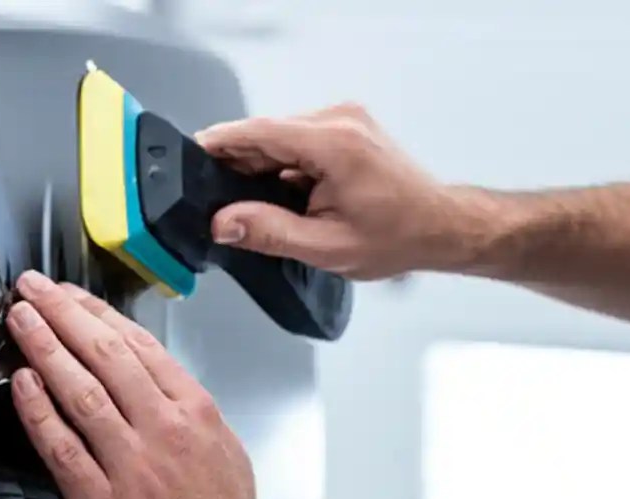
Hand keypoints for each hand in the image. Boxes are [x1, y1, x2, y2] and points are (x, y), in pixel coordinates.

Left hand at [5, 270, 285, 498]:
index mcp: (193, 412)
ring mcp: (131, 465)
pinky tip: (22, 385)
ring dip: (45, 349)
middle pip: (104, 354)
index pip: (136, 344)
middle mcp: (163, 430)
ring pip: (80, 390)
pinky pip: (62, 447)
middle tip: (33, 288)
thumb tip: (148, 379)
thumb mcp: (223, 449)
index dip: (94, 311)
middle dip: (62, 313)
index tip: (68, 294)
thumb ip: (182, 410)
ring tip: (21, 321)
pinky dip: (39, 411)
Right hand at [196, 104, 498, 279]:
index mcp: (334, 144)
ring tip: (253, 204)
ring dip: (260, 167)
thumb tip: (223, 223)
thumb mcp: (325, 247)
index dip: (219, 142)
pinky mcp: (344, 129)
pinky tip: (280, 195)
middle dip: (237, 164)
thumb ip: (268, 232)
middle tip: (214, 197)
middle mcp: (339, 121)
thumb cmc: (397, 236)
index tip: (189, 153)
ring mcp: (344, 121)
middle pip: (266, 134)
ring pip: (279, 138)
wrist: (440, 226)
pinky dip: (281, 165)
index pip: (259, 132)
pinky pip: (296, 141)